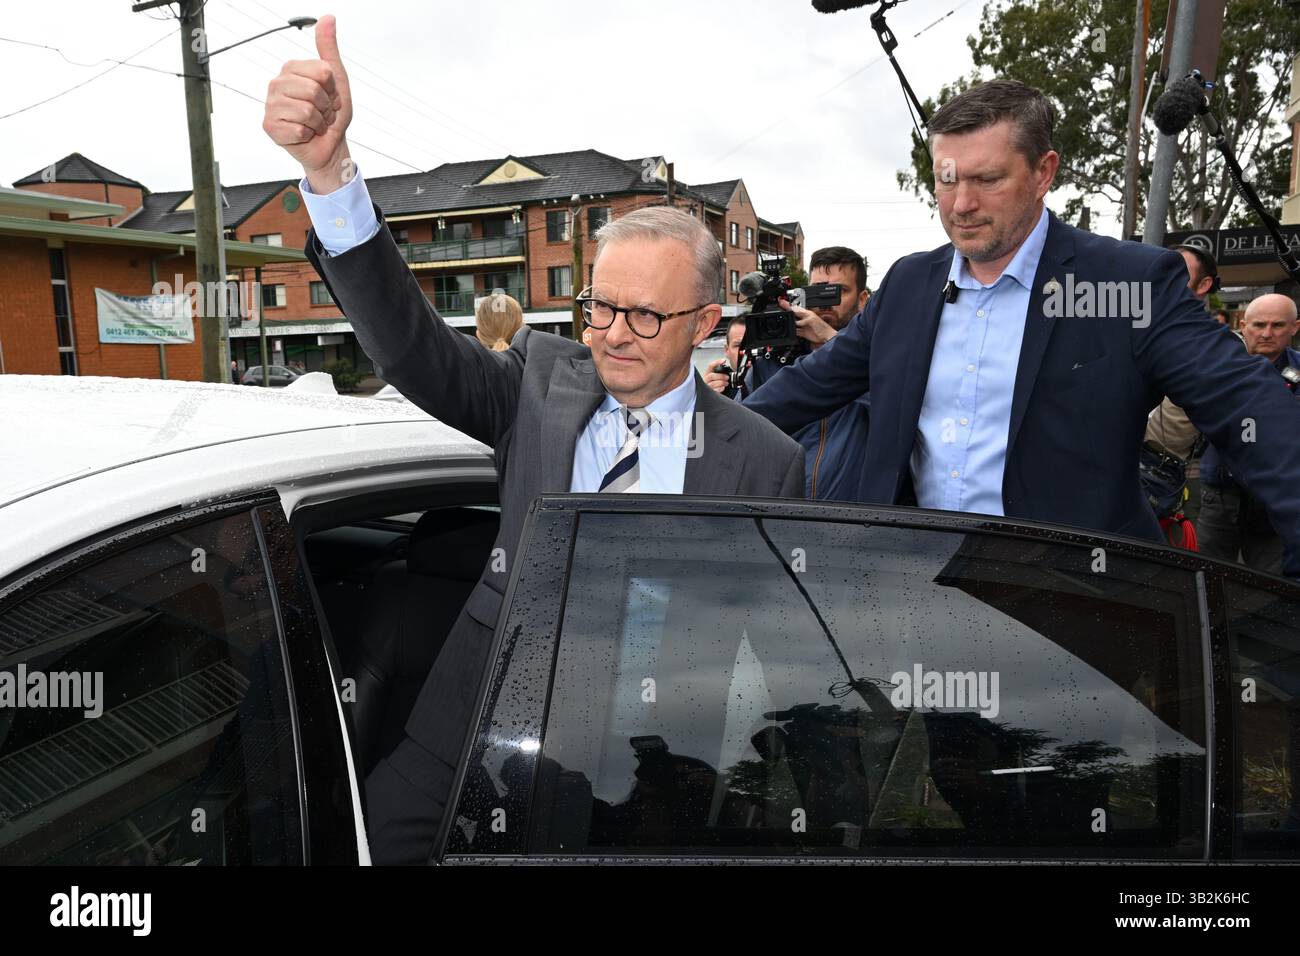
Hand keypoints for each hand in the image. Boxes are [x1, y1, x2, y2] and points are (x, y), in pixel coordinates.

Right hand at [262, 15, 352, 192]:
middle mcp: (277, 84)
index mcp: (291, 69)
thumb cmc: (331, 115)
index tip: (329, 97)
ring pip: (307, 110)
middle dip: (326, 108)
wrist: (329, 146)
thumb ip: (329, 50)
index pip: (323, 73)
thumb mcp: (337, 80)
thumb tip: (328, 18)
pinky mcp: (270, 126)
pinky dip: (308, 135)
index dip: (333, 90)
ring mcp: (271, 105)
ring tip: (314, 123)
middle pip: (314, 91)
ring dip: (319, 122)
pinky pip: (299, 128)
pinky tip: (304, 134)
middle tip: (322, 113)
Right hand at [704, 359, 730, 393]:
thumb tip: (725, 364)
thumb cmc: (717, 385)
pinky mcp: (709, 393)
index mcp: (708, 373)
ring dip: (722, 383)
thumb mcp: (718, 377)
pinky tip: (723, 388)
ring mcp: (707, 386)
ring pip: (713, 383)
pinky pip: (715, 390)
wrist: (716, 395)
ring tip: (726, 383)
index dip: (717, 362)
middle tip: (727, 377)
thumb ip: (720, 371)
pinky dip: (720, 388)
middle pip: (711, 375)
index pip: (710, 366)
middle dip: (721, 376)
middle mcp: (706, 380)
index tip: (723, 360)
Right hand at [779, 298, 837, 348]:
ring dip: (787, 320)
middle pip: (792, 314)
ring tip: (781, 316)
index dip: (788, 305)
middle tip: (779, 307)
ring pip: (792, 322)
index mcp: (806, 313)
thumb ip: (803, 319)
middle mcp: (803, 318)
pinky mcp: (802, 333)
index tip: (781, 302)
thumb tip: (796, 322)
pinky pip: (795, 331)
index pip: (795, 308)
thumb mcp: (812, 319)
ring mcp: (803, 326)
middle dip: (785, 310)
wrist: (825, 336)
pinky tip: (788, 329)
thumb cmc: (822, 327)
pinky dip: (791, 330)